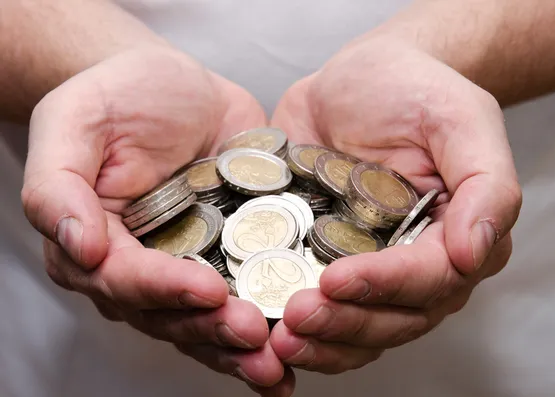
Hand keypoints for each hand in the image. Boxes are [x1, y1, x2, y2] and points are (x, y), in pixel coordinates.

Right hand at [21, 45, 291, 393]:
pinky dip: (269, 322)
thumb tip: (79, 248)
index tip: (209, 291)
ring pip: (208, 320)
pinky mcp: (231, 254)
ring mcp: (188, 264)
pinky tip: (297, 345)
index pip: (124, 280)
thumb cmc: (118, 95)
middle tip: (258, 338)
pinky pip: (246, 294)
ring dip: (242, 347)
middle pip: (171, 314)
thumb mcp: (73, 122)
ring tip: (280, 361)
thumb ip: (57, 186)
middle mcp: (140, 266)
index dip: (165, 290)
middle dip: (214, 330)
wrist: (176, 84)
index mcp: (95, 242)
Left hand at [269, 29, 521, 372]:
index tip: (336, 280)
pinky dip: (296, 328)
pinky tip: (264, 328)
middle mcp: (419, 266)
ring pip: (356, 330)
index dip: (385, 286)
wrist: (357, 79)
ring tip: (276, 339)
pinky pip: (321, 309)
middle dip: (344, 323)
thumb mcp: (460, 118)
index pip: (430, 279)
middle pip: (392, 318)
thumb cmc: (413, 90)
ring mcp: (371, 270)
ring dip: (319, 342)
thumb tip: (476, 254)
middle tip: (295, 317)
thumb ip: (488, 183)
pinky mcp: (327, 263)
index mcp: (458, 236)